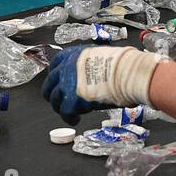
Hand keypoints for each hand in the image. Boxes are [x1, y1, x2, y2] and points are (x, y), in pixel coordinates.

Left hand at [42, 46, 160, 124]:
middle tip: (56, 99)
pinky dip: (69, 118)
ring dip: (60, 107)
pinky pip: (65, 113)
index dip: (55, 73)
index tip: (57, 79)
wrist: (124, 73)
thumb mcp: (100, 56)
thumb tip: (94, 71)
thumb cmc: (121, 64)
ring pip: (55, 99)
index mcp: (73, 55)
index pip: (56, 63)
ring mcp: (67, 86)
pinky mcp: (72, 102)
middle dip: (51, 92)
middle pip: (50, 83)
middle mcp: (66, 69)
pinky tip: (75, 119)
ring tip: (67, 112)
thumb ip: (91, 64)